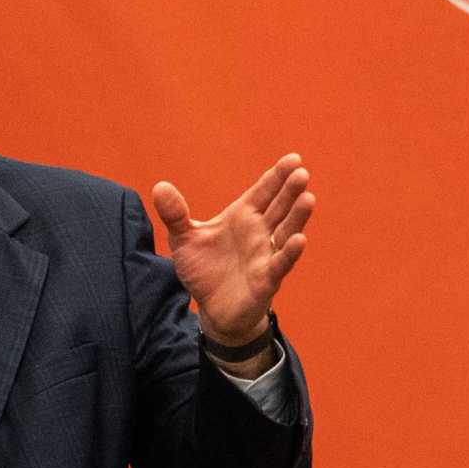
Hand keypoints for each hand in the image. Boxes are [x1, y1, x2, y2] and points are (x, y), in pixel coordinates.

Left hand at [150, 154, 313, 351]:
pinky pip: (281, 264)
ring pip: (286, 232)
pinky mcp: (267, 280)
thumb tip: (160, 186)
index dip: (277, 176)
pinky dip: (290, 253)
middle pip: (279, 207)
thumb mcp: (183, 239)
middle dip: (290, 190)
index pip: (263, 191)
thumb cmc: (204, 270)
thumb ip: (175, 214)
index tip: (293, 158)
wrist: (212, 309)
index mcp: (243, 217)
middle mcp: (260, 233)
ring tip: (308, 198)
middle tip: (302, 172)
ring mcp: (266, 255)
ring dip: (297, 216)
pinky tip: (300, 239)